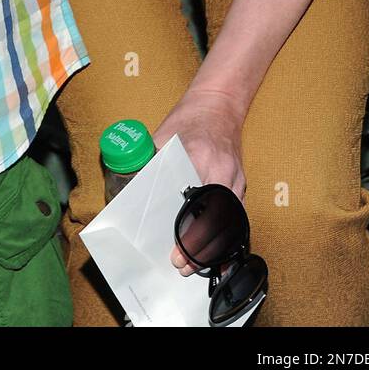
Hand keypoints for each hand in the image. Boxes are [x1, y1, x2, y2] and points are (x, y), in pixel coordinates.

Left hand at [152, 87, 246, 275]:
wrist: (219, 103)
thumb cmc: (188, 118)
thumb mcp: (162, 136)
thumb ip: (150, 164)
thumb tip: (127, 194)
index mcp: (202, 158)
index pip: (198, 206)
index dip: (190, 234)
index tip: (176, 252)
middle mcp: (224, 172)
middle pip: (217, 221)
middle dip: (201, 248)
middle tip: (182, 265)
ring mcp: (236, 179)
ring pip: (231, 223)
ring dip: (216, 248)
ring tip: (197, 266)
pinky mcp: (241, 183)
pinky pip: (237, 216)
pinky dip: (227, 237)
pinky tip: (219, 256)